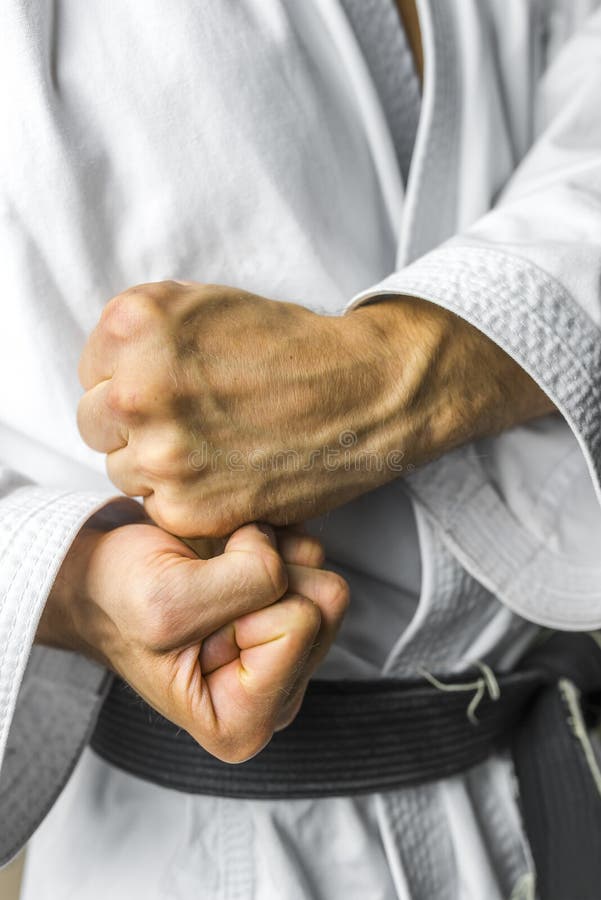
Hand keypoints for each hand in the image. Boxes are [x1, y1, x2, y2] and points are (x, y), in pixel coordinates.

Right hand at [37, 520, 347, 760]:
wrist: (100, 571)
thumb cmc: (120, 595)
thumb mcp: (167, 602)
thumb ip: (245, 583)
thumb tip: (293, 558)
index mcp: (245, 721)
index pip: (300, 626)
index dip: (245, 598)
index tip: (195, 606)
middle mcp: (279, 692)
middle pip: (326, 603)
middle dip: (266, 572)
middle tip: (209, 579)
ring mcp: (290, 652)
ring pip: (323, 576)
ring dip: (267, 553)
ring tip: (216, 567)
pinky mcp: (291, 611)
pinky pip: (312, 557)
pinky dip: (271, 541)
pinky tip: (230, 554)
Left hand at [77, 281, 553, 536]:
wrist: (365, 393)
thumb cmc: (291, 347)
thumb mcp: (207, 305)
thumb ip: (143, 334)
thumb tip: (102, 371)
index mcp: (135, 324)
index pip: (91, 368)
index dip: (131, 379)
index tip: (174, 386)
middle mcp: (137, 388)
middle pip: (95, 421)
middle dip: (135, 423)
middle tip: (193, 420)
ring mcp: (161, 452)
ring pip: (123, 469)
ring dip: (159, 464)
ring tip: (217, 446)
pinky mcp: (187, 507)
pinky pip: (158, 507)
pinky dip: (188, 499)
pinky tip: (230, 474)